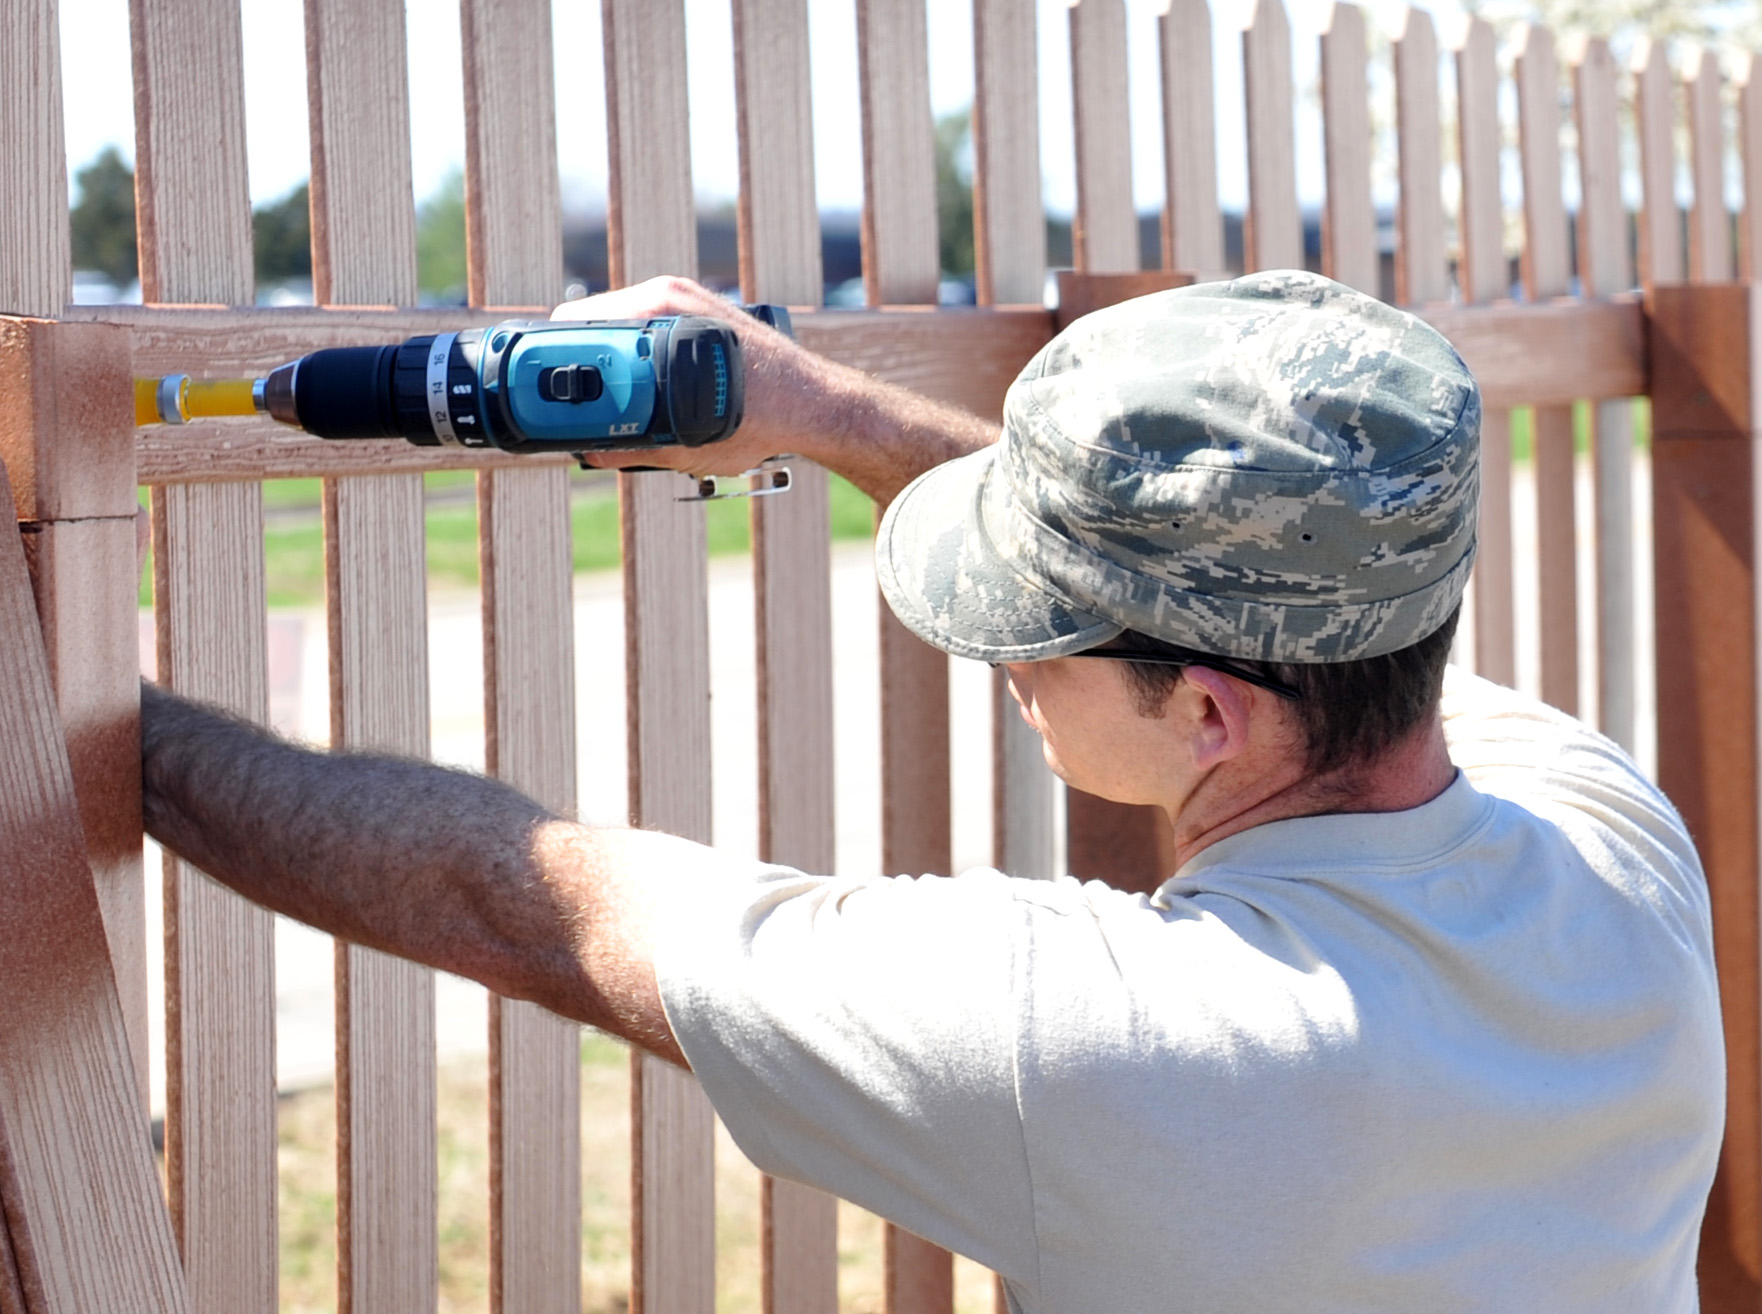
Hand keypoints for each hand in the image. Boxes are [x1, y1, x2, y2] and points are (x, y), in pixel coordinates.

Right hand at [550, 276, 820, 478]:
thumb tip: (587, 450)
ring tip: (604, 400)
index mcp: (656, 312)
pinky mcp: (704, 312)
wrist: (818, 404)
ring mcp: (687, 299)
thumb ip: (630, 445)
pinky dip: (639, 356)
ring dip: (609, 359)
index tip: (536, 381)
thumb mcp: (684, 442)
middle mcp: (669, 296)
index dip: (551, 356)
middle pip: (595, 323)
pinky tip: (642, 388)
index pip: (577, 323)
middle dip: (578, 362)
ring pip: (622, 326)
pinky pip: (651, 329)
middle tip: (565, 399)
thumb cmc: (762, 419)